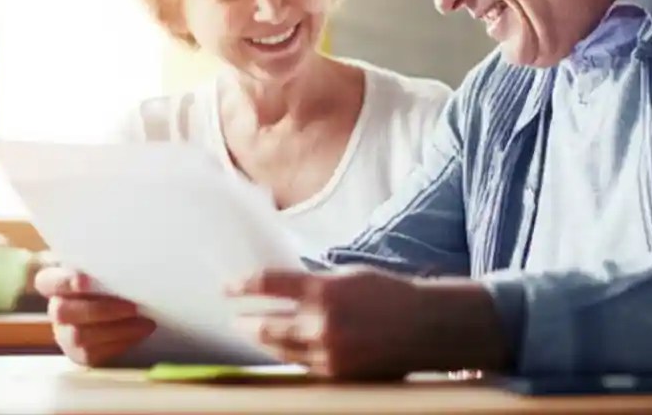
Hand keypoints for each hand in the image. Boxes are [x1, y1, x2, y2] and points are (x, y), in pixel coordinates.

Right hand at [35, 266, 155, 365]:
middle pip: (63, 312)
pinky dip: (120, 343)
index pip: (47, 281)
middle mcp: (57, 310)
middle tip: (132, 307)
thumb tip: (129, 262)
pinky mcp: (80, 355)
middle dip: (101, 310)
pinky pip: (94, 354)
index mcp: (55, 283)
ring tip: (145, 323)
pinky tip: (139, 333)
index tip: (84, 279)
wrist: (119, 306)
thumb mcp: (105, 269)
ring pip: (80, 337)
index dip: (63, 282)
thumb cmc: (111, 280)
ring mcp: (65, 335)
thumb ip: (107, 267)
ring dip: (117, 330)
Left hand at [233, 267, 507, 378]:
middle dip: (245, 321)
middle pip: (265, 325)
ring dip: (262, 340)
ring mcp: (327, 353)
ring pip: (280, 348)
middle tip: (234, 317)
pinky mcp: (336, 374)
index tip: (226, 286)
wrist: (425, 327)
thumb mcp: (350, 277)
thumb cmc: (391, 294)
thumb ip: (316, 285)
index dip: (241, 285)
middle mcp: (321, 323)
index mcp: (324, 291)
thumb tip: (284, 289)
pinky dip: (288, 354)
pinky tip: (282, 348)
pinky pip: (301, 364)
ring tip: (251, 333)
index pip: (267, 284)